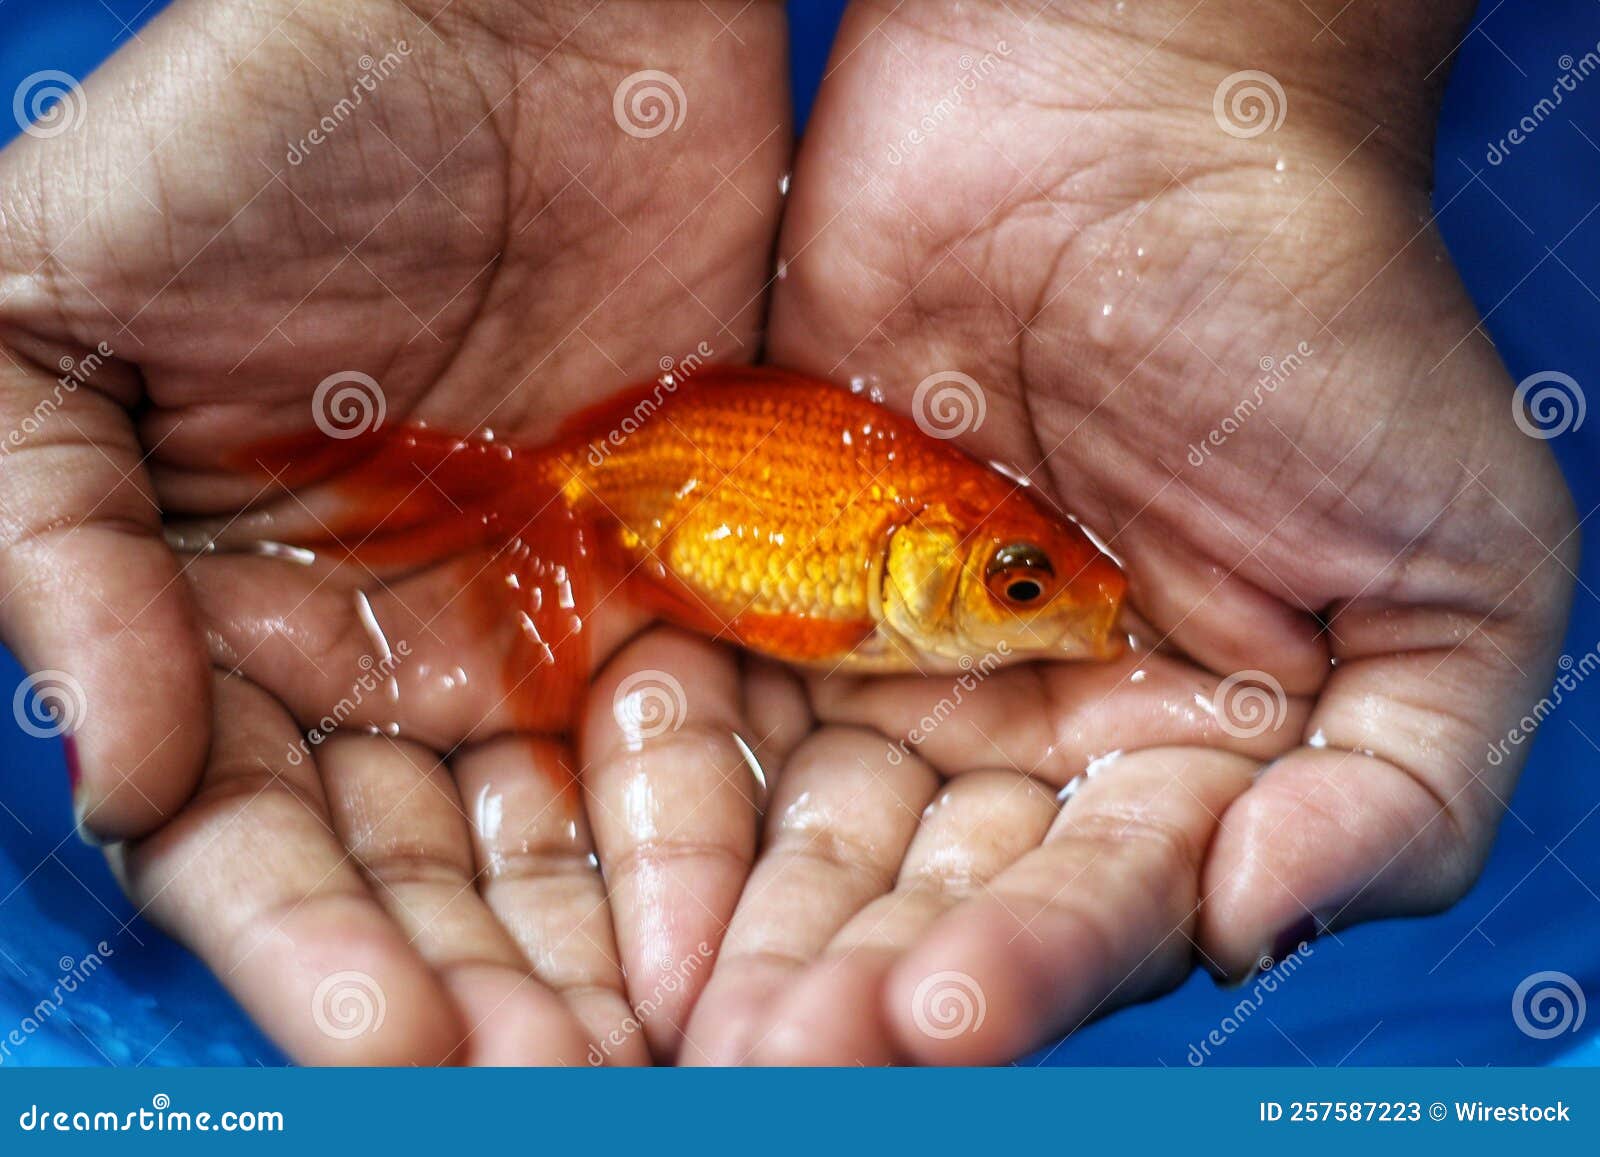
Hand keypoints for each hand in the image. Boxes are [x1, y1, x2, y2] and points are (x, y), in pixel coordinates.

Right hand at [0, 0, 788, 1062]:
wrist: (499, 9)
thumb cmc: (259, 129)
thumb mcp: (47, 320)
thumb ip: (45, 548)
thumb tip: (117, 776)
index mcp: (227, 616)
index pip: (260, 836)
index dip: (315, 950)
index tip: (396, 1051)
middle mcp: (391, 648)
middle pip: (427, 870)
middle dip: (480, 986)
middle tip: (554, 1090)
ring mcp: (545, 616)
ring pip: (570, 832)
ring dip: (601, 948)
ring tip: (654, 1057)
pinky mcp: (685, 570)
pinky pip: (700, 728)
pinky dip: (712, 825)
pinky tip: (740, 923)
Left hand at [666, 0, 1576, 1062]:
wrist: (1134, 106)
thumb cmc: (1320, 322)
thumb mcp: (1457, 574)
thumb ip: (1404, 784)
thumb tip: (1269, 926)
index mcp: (1179, 756)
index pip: (1096, 905)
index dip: (1028, 969)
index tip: (943, 1019)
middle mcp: (1026, 728)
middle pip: (930, 890)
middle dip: (858, 977)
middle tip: (773, 1057)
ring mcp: (891, 651)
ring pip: (805, 822)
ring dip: (750, 912)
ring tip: (687, 1004)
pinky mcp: (777, 569)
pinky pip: (711, 694)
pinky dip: (672, 772)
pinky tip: (626, 856)